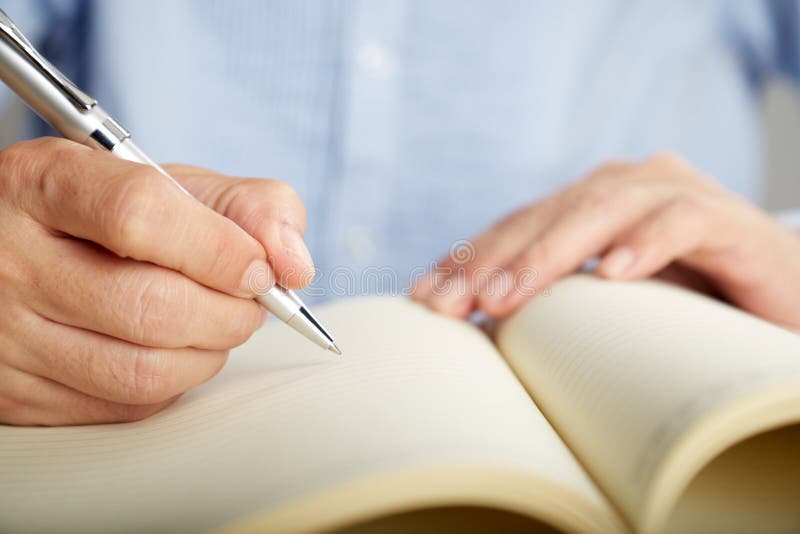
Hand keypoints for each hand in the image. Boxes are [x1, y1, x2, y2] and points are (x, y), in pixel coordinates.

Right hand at [0, 138, 311, 425]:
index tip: (257, 267)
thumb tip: (293, 262)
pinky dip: (175, 384)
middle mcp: (10, 258)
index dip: (219, 249)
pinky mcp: (15, 393)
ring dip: (210, 354)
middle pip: (150, 306)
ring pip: (142, 370)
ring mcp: (5, 333)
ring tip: (219, 324)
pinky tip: (176, 350)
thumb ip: (250, 206)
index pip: (139, 215)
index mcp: (45, 183)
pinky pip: (125, 405)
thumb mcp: (174, 184)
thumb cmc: (112, 215)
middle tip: (249, 300)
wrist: (28, 250)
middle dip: (230, 313)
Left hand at [413, 153, 799, 327]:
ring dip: (549, 255)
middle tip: (447, 305)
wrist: (781, 299)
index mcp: (591, 203)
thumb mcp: (611, 302)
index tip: (425, 297)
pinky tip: (615, 275)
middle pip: (544, 216)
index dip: (469, 259)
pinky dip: (646, 244)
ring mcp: (675, 194)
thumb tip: (487, 320)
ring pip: (600, 212)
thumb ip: (561, 296)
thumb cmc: (689, 302)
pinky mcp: (726, 219)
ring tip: (506, 297)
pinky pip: (681, 222)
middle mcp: (626, 186)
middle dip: (490, 261)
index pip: (518, 226)